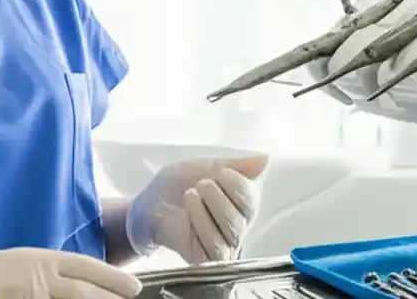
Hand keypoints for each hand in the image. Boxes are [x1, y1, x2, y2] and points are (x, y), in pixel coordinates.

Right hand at [0, 246, 141, 298]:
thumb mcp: (18, 266)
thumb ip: (47, 272)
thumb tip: (80, 283)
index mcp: (38, 259)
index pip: (85, 268)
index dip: (112, 278)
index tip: (134, 287)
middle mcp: (35, 276)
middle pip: (83, 290)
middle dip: (111, 298)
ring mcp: (25, 296)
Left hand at [125, 154, 268, 263]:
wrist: (149, 203)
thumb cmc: (179, 184)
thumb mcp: (206, 166)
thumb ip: (236, 165)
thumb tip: (266, 159)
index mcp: (241, 203)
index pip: (251, 198)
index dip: (237, 183)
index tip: (218, 171)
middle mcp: (237, 226)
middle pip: (244, 216)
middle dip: (220, 195)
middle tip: (202, 184)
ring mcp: (223, 244)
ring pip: (231, 232)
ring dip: (209, 208)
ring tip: (190, 194)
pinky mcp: (205, 258)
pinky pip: (214, 248)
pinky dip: (201, 225)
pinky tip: (188, 211)